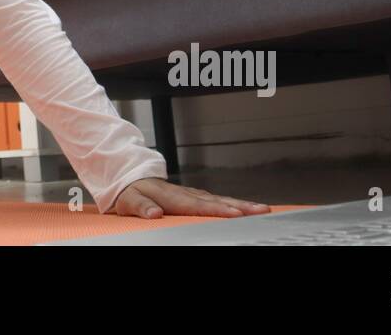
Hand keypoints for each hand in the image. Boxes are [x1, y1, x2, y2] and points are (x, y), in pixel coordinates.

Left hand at [112, 177, 270, 218]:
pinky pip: (216, 199)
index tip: (235, 213)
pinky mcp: (194, 196)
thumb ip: (142, 206)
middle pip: (216, 200)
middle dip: (240, 206)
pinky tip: (244, 208)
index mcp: (171, 196)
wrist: (129, 175)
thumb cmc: (130, 190)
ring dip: (241, 204)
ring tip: (261, 209)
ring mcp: (191, 193)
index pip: (197, 205)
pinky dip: (232, 203)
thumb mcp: (129, 199)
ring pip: (219, 198)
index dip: (217, 209)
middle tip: (261, 210)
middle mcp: (185, 193)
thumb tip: (153, 214)